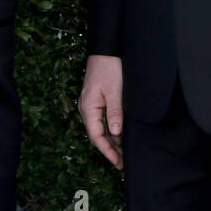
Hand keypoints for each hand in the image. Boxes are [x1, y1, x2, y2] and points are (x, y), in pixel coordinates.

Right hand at [78, 54, 123, 169]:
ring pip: (101, 128)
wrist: (107, 48)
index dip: (107, 151)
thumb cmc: (109, 67)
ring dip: (112, 141)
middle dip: (110, 149)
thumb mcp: (115, 90)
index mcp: (89, 108)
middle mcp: (87, 109)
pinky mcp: (97, 100)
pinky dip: (112, 130)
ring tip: (124, 153)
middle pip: (98, 135)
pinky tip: (121, 135)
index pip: (96, 136)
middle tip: (123, 163)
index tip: (117, 162)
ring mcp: (91, 105)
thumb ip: (115, 112)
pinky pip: (103, 120)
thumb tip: (116, 133)